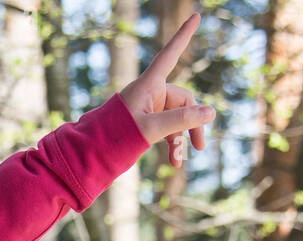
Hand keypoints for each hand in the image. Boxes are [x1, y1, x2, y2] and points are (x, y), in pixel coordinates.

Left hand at [118, 11, 214, 167]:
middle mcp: (150, 92)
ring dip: (181, 139)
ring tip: (179, 160)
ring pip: (177, 118)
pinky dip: (171, 144)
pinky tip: (174, 162)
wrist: (91, 153)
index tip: (196, 16)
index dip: (183, 36)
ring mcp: (149, 108)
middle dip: (192, 124)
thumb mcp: (151, 129)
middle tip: (199, 147)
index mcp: (149, 84)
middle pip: (184, 100)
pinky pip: (166, 129)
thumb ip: (181, 120)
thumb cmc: (116, 136)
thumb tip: (211, 113)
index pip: (170, 54)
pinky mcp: (146, 122)